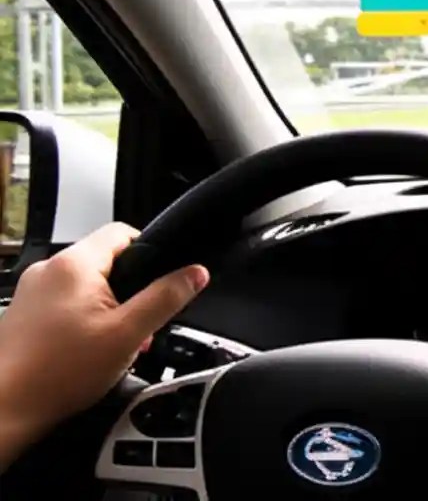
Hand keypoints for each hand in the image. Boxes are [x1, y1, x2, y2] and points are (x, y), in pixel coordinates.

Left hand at [0, 223, 208, 468]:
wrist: (7, 408)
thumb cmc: (59, 373)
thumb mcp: (128, 333)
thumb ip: (166, 298)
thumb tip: (195, 273)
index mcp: (74, 264)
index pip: (123, 232)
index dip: (149, 254)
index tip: (159, 283)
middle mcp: (48, 270)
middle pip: (107, 262)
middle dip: (130, 293)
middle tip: (136, 328)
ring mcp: (31, 291)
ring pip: (87, 286)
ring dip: (108, 309)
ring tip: (112, 346)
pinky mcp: (24, 313)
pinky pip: (66, 304)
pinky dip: (84, 321)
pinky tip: (88, 352)